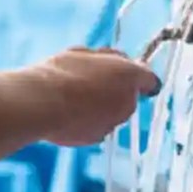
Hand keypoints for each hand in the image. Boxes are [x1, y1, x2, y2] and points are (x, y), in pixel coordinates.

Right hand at [25, 47, 160, 146]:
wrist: (43, 102)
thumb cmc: (63, 72)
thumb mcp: (85, 53)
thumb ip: (106, 59)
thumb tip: (117, 61)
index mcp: (129, 76)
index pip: (149, 80)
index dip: (139, 79)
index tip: (128, 77)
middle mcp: (128, 103)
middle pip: (127, 97)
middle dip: (112, 91)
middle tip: (87, 82)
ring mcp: (113, 123)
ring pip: (110, 113)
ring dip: (98, 107)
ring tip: (71, 98)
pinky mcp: (96, 138)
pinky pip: (95, 126)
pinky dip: (85, 121)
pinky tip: (66, 113)